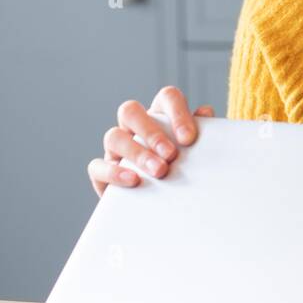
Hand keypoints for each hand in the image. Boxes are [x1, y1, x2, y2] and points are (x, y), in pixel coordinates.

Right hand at [88, 86, 214, 197]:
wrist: (168, 204)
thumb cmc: (186, 170)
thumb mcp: (197, 153)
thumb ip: (203, 134)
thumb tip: (205, 111)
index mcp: (160, 115)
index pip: (166, 97)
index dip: (177, 113)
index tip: (189, 138)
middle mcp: (134, 127)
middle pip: (130, 111)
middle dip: (151, 132)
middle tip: (171, 155)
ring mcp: (115, 148)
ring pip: (113, 136)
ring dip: (137, 153)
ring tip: (159, 171)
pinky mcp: (102, 172)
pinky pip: (97, 166)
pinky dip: (113, 173)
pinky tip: (134, 181)